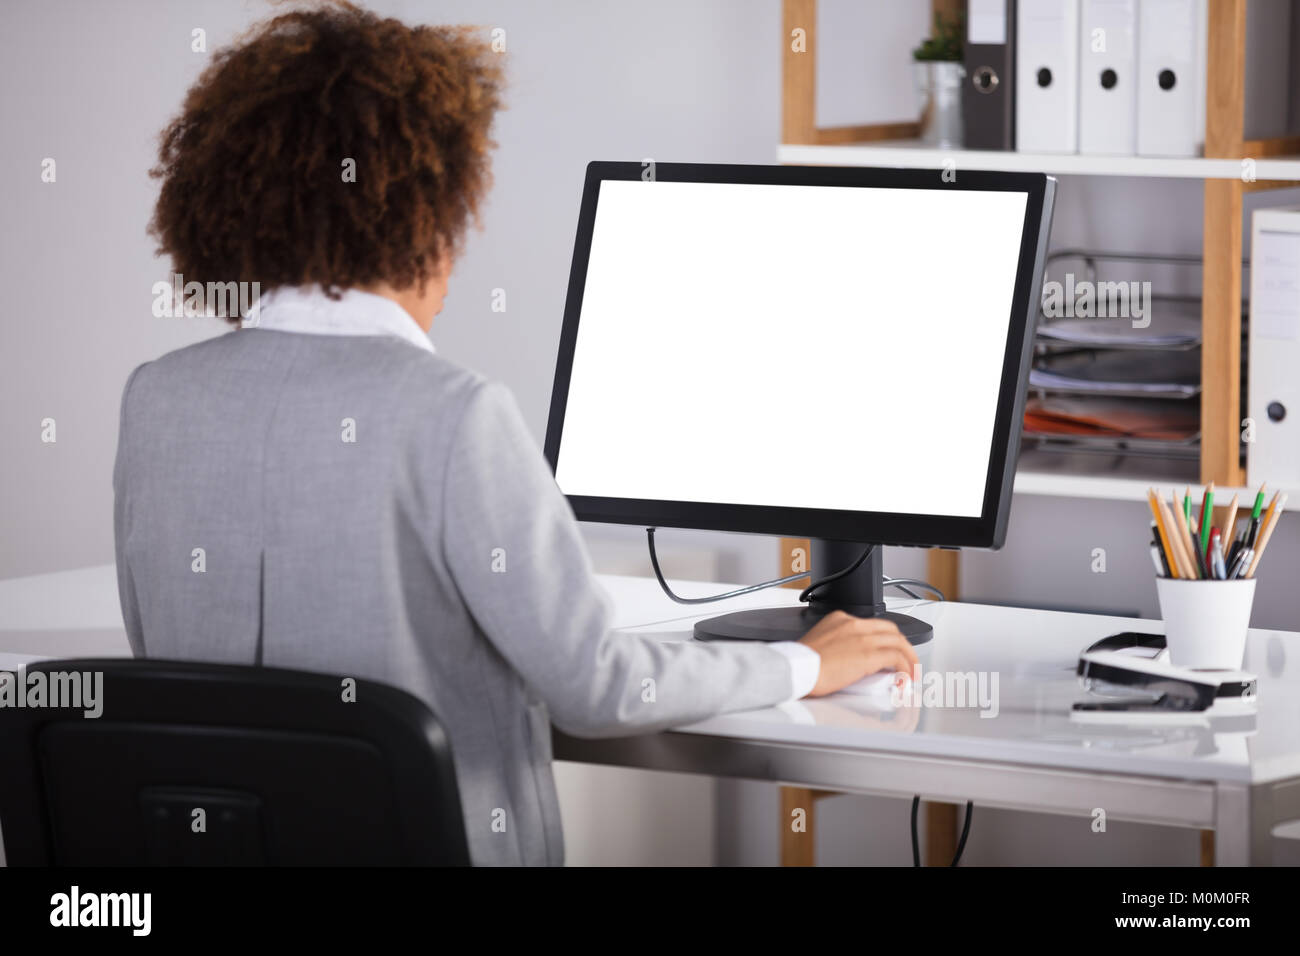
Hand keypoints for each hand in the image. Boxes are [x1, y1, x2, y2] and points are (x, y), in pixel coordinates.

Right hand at [797, 610, 917, 697]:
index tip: (888, 649)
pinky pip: (897, 658)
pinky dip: (905, 668)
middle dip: (902, 645)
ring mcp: (863, 638)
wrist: (797, 669)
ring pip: (898, 642)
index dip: (885, 638)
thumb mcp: (820, 644)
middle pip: (890, 630)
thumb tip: (851, 662)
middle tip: (907, 660)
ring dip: (909, 657)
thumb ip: (839, 646)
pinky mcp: (869, 655)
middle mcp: (854, 624)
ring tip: (911, 671)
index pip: (872, 625)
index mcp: (840, 619)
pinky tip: (904, 678)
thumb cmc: (802, 663)